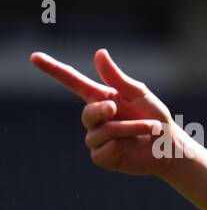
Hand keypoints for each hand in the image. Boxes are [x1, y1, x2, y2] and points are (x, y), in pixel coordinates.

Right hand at [30, 49, 182, 176]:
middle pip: (88, 112)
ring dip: (129, 128)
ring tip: (151, 128)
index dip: (53, 70)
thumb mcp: (138, 94)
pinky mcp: (102, 157)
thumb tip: (99, 53)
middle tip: (117, 108)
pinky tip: (133, 146)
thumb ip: (117, 77)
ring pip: (102, 132)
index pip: (72, 82)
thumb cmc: (156, 118)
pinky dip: (122, 145)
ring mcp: (97, 139)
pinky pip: (103, 150)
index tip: (34, 57)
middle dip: (104, 110)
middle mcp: (96, 119)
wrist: (170, 146)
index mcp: (102, 99)